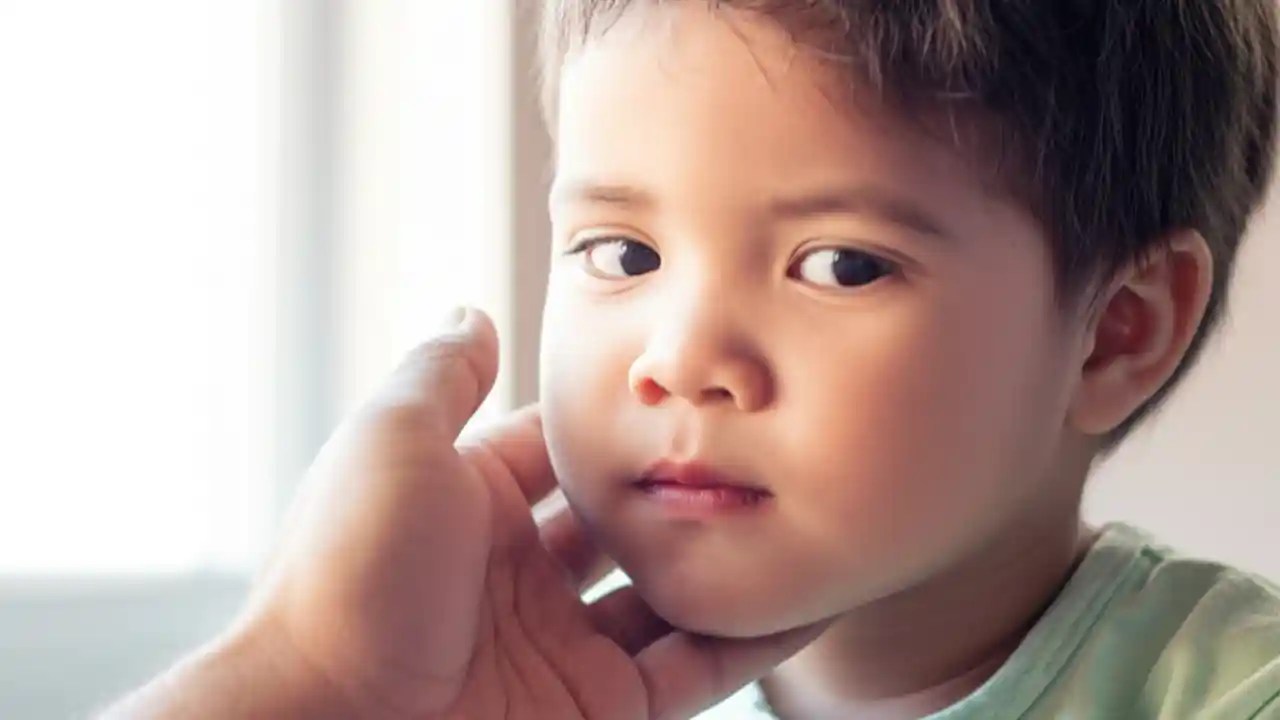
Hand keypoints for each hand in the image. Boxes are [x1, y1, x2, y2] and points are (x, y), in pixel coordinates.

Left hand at [111, 308, 826, 719]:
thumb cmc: (343, 576)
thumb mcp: (390, 446)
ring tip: (808, 511)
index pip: (572, 448)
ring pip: (675, 592)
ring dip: (734, 558)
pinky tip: (804, 596)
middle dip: (695, 487)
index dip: (632, 419)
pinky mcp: (599, 708)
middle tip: (774, 446)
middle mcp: (524, 573)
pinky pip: (693, 666)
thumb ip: (443, 377)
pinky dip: (752, 638)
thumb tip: (475, 311)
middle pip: (634, 519)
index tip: (700, 388)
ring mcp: (565, 644)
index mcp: (475, 503)